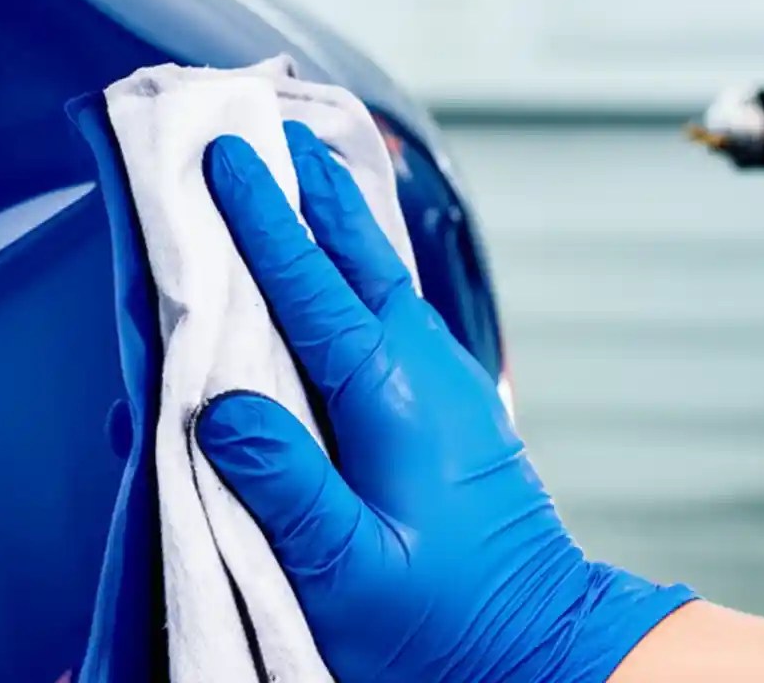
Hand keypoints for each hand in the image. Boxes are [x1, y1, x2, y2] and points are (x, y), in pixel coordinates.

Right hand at [196, 122, 694, 681]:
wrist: (542, 641)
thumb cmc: (444, 620)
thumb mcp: (347, 568)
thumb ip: (283, 482)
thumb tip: (221, 404)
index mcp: (390, 400)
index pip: (312, 291)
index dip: (263, 223)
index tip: (226, 160)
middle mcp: (425, 374)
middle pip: (359, 261)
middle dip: (313, 194)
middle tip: (273, 131)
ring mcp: (447, 386)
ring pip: (383, 282)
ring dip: (341, 226)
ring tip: (308, 178)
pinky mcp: (453, 408)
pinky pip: (398, 316)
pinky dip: (364, 276)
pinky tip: (352, 277)